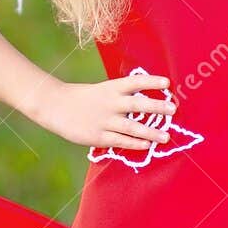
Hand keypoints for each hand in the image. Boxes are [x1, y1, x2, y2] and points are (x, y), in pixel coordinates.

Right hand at [38, 74, 176, 150]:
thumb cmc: (83, 98)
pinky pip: (120, 141)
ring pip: (132, 127)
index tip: (167, 83)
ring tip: (166, 136)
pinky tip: (147, 145)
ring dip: (151, 132)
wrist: (54, 105)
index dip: (151, 82)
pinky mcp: (98, 136)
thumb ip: (121, 97)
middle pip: (137, 105)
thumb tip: (147, 106)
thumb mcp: (102, 91)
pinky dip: (135, 143)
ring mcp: (104, 120)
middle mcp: (109, 103)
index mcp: (111, 88)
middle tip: (173, 109)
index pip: (134, 82)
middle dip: (156, 107)